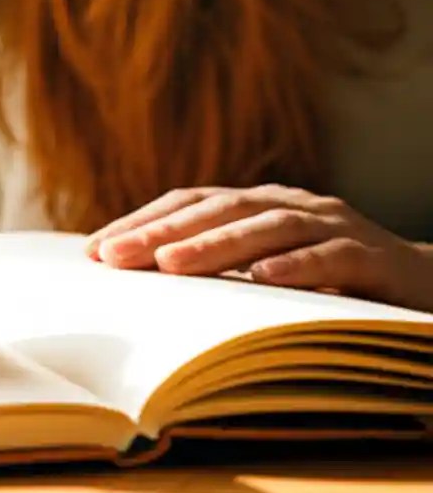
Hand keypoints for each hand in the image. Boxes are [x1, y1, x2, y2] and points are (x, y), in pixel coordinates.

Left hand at [85, 184, 432, 311]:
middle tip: (113, 257)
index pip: (188, 203)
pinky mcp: (374, 257)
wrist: (424, 288)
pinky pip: (332, 257)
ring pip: (267, 228)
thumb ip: (210, 273)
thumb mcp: (259, 276)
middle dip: (161, 233)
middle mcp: (290, 205)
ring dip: (215, 245)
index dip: (140, 223)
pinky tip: (264, 279)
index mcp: (256, 205)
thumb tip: (132, 285)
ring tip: (171, 264)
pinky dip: (298, 266)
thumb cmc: (326, 285)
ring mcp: (334, 226)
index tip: (93, 252)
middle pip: (217, 210)